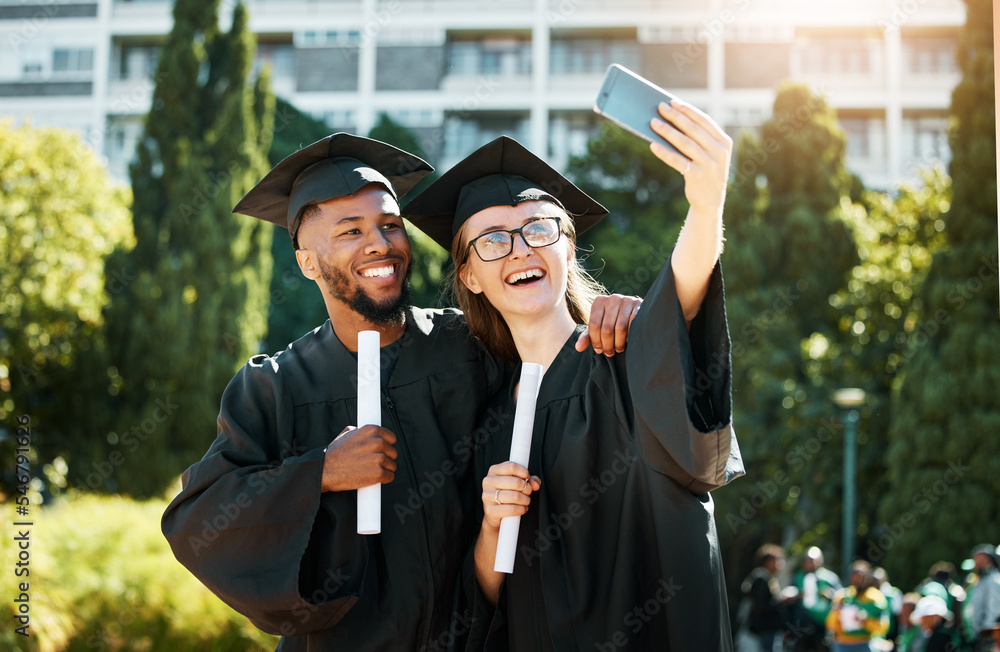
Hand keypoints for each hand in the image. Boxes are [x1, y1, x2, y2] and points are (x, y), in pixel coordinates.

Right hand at [321, 425, 397, 491]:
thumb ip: (358, 431)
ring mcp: (379, 458)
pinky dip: (384, 479)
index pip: (391, 438)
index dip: (386, 445)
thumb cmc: (334, 454)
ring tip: (370, 470)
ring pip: (392, 465)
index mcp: (371, 430)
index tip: (382, 450)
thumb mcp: (345, 435)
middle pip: (393, 452)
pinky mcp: (379, 473)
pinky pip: (390, 476)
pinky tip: (373, 478)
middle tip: (372, 462)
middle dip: (385, 458)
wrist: (325, 470)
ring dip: (384, 469)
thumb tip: (362, 431)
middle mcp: (377, 442)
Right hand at [481, 461, 540, 530]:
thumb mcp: (516, 482)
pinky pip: (512, 509)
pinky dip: (521, 509)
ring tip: (526, 501)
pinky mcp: (490, 510)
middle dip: (527, 488)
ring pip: (515, 496)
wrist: (494, 513)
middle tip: (528, 492)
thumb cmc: (506, 493)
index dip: (524, 472)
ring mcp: (487, 496)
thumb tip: (536, 484)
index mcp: (494, 471)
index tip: (528, 477)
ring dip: (526, 500)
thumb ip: (529, 479)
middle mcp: (488, 481)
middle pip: (515, 482)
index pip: (511, 467)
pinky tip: (522, 508)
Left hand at [575, 294, 641, 355]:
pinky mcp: (639, 305)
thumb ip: (587, 337)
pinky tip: (628, 341)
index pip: (594, 325)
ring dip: (619, 343)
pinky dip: (630, 335)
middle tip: (609, 353)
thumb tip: (578, 348)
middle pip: (607, 328)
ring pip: (620, 327)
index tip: (599, 351)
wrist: (633, 311)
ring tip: (618, 349)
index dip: (596, 341)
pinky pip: (633, 324)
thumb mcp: (598, 327)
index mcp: (599, 301)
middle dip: (607, 344)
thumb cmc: (612, 321)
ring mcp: (627, 300)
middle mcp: (612, 298)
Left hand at [649, 100, 732, 216]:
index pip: (704, 121)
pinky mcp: (698, 176)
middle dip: (675, 116)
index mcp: (724, 142)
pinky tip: (653, 145)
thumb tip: (672, 120)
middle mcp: (719, 152)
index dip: (687, 110)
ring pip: (684, 143)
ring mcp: (710, 164)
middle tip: (660, 108)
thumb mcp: (709, 154)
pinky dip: (664, 152)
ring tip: (653, 123)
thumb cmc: (705, 173)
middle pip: (693, 129)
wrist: (710, 202)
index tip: (673, 102)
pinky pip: (677, 161)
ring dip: (667, 131)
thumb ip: (698, 139)